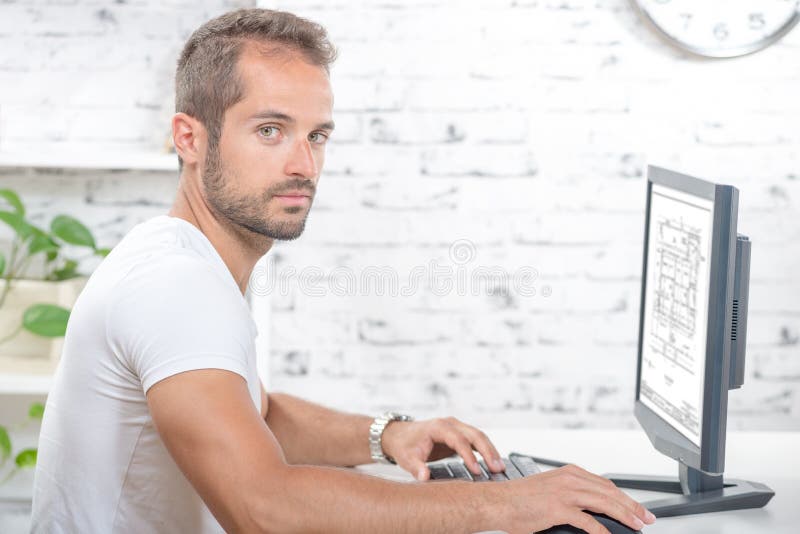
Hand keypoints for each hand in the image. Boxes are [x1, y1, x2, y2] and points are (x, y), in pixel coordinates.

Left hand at [380, 416, 505, 480]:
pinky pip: (476, 440)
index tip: (476, 471)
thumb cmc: (404, 445)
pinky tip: (493, 462)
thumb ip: (416, 468)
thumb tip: (425, 477)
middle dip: (487, 451)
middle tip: (497, 468)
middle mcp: (450, 424)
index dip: (468, 455)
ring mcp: (456, 427)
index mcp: (438, 427)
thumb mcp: (406, 458)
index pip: (458, 440)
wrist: (400, 435)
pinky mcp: (460, 434)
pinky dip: (486, 450)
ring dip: (490, 450)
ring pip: (478, 436)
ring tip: (499, 467)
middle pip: (474, 434)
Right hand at [495, 463, 656, 533]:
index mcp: (568, 473)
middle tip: (647, 517)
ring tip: (637, 525)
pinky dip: (601, 530)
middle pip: (610, 492)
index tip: (635, 507)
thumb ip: (570, 495)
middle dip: (632, 506)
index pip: (605, 484)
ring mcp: (564, 493)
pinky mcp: (558, 508)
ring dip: (625, 515)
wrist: (497, 501)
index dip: (624, 497)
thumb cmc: (518, 499)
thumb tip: (590, 510)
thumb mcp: (549, 490)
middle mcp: (569, 479)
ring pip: (604, 503)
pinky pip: (587, 521)